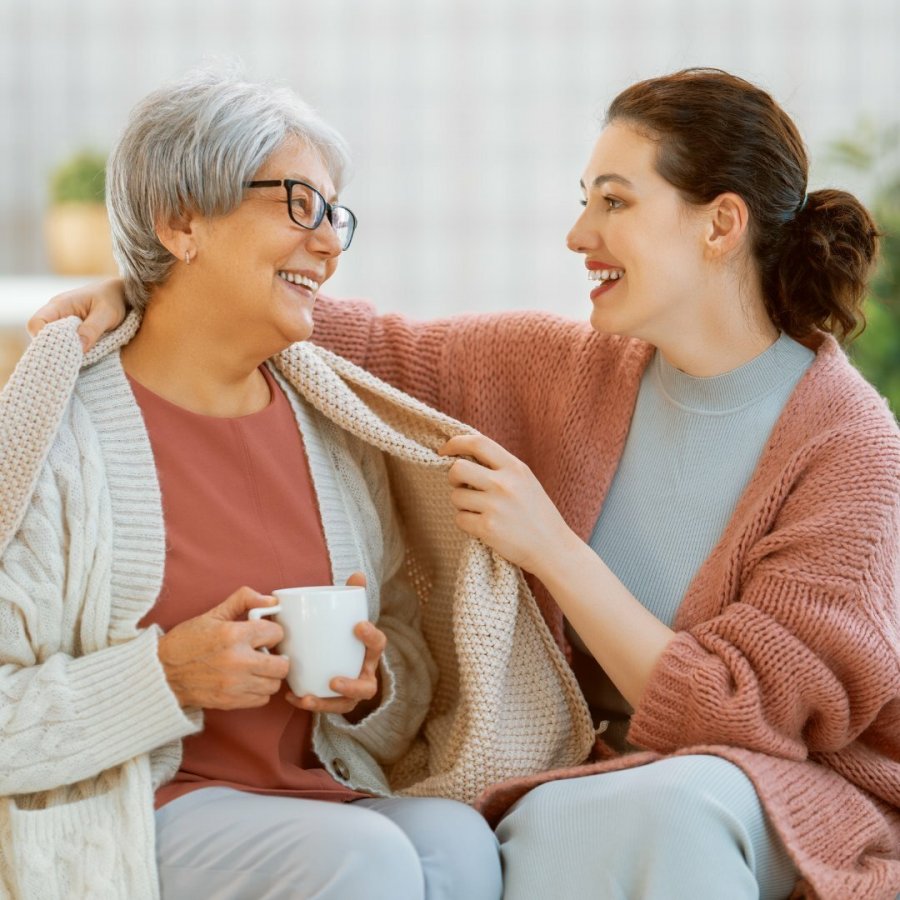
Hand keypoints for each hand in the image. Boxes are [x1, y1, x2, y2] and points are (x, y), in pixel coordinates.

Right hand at [27, 277, 127, 351]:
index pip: (36, 323)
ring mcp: (62, 322)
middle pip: (41, 335)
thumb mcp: (106, 314)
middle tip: (70, 361)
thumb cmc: (113, 299)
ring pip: (52, 341)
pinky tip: (81, 358)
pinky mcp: (71, 331)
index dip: (42, 338)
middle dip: (52, 349)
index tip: (60, 351)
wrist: (122, 295)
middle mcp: (56, 314)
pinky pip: (64, 343)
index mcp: (60, 305)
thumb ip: (92, 329)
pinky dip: (70, 351)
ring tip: (76, 361)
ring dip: (63, 351)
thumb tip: (78, 348)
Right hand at [157, 586, 288, 709]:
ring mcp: (235, 685)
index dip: (272, 632)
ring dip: (270, 675)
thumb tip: (271, 600)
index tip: (264, 634)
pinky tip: (249, 680)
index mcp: (234, 635)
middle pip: (282, 665)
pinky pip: (261, 699)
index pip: (276, 634)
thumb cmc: (187, 642)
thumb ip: (244, 600)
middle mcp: (238, 662)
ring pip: (274, 684)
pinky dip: (259, 690)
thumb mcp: (213, 614)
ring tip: (257, 667)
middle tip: (266, 652)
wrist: (161, 672)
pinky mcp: (230, 702)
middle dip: (277, 656)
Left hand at [286, 573, 386, 716]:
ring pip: (345, 704)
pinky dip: (309, 703)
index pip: (378, 645)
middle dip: (352, 686)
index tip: (357, 625)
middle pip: (367, 686)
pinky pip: (325, 707)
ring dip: (328, 703)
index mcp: (369, 652)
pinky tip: (293, 696)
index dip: (371, 636)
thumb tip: (358, 574)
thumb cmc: (343, 634)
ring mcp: (351, 692)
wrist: (335, 655)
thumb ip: (351, 595)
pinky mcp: (335, 701)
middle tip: (334, 680)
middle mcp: (364, 674)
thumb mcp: (347, 615)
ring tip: (309, 697)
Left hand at [439, 434, 576, 576]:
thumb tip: (463, 456)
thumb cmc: (537, 514)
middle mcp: (504, 484)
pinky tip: (483, 526)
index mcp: (515, 468)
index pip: (478, 443)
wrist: (553, 548)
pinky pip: (460, 519)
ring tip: (480, 511)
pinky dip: (466, 523)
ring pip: (455, 496)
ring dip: (461, 505)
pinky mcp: (488, 528)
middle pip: (458, 468)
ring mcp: (495, 506)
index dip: (456, 443)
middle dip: (453, 477)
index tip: (444, 450)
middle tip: (460, 486)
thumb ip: (500, 467)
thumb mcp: (525, 480)